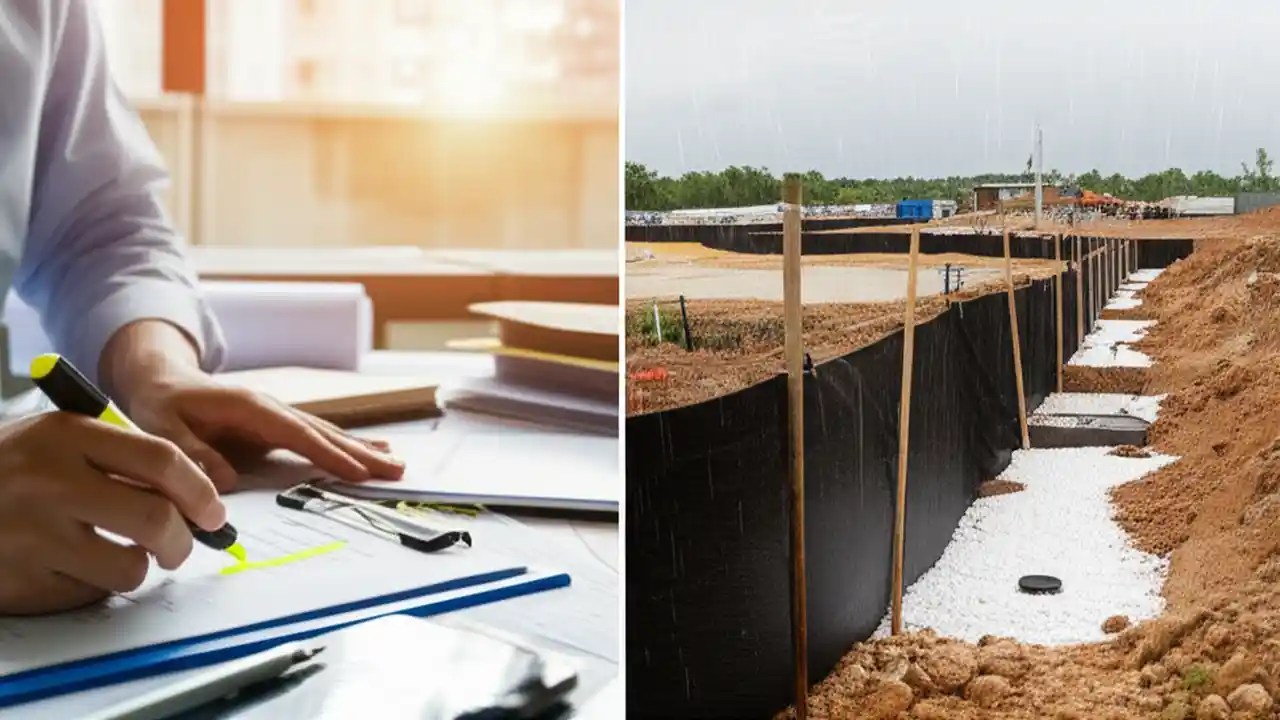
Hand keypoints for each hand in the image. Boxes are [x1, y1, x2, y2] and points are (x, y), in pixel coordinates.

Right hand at [0, 412, 224, 614]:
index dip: (200, 490)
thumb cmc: (7, 470)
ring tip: (117, 556)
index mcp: (66, 435)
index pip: (160, 459)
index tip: (213, 510)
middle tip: (179, 546)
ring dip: (136, 568)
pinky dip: (90, 586)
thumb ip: (116, 456)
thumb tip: (194, 495)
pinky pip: (87, 594)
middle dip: (181, 540)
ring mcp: (32, 535)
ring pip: (128, 568)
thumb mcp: (53, 440)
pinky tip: (69, 566)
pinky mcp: (19, 581)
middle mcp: (50, 481)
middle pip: (155, 519)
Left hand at [101, 321, 404, 491]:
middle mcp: (273, 409)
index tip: (359, 473)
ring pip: (327, 434)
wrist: (160, 382)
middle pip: (325, 432)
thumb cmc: (162, 406)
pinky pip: (317, 438)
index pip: (299, 435)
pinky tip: (367, 452)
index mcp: (251, 408)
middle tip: (397, 470)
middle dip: (362, 452)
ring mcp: (278, 416)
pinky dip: (345, 447)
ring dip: (362, 449)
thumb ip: (194, 454)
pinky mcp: (277, 427)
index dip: (330, 455)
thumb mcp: (164, 430)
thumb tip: (225, 482)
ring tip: (396, 462)